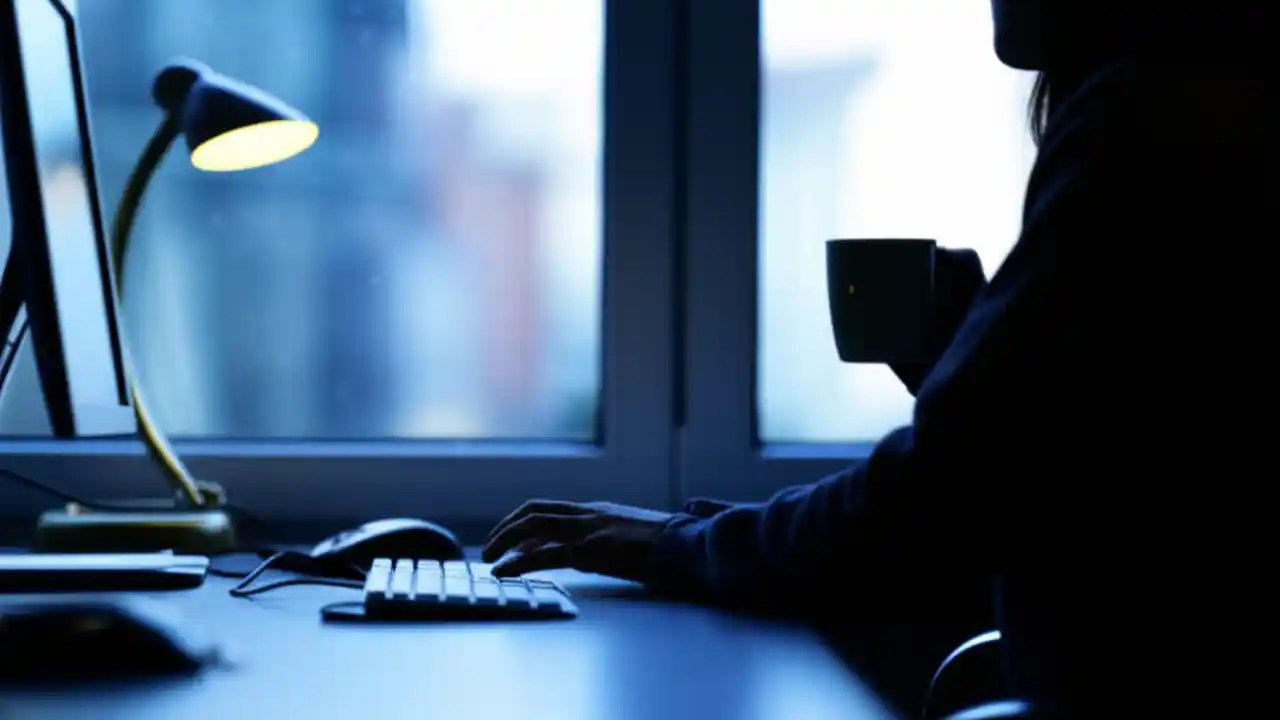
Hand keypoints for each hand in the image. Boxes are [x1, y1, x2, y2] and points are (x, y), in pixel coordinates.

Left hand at [481, 500, 676, 581]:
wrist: (688, 545)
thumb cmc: (666, 545)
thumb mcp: (629, 535)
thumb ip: (606, 537)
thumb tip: (590, 549)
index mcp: (596, 511)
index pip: (547, 509)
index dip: (520, 521)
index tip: (506, 538)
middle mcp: (588, 515)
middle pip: (533, 512)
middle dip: (505, 528)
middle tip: (488, 547)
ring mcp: (589, 531)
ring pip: (533, 527)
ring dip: (504, 542)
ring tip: (489, 560)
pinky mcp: (592, 552)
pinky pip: (546, 555)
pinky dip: (520, 563)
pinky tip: (505, 573)